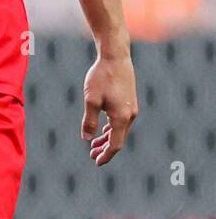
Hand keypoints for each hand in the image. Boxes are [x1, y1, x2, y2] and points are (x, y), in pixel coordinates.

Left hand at [81, 51, 137, 165]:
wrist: (115, 57)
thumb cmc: (101, 77)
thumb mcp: (91, 100)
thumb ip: (89, 121)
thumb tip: (87, 138)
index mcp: (121, 117)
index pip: (115, 144)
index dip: (106, 155)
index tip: (96, 161)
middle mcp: (130, 114)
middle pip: (118, 139)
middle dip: (105, 149)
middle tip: (91, 155)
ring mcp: (131, 108)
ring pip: (120, 130)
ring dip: (107, 138)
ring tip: (94, 144)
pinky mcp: (129, 101)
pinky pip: (121, 121)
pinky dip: (112, 128)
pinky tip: (103, 129)